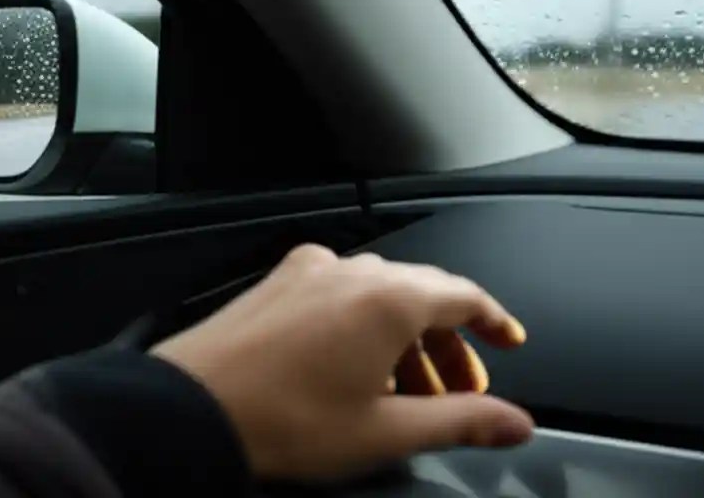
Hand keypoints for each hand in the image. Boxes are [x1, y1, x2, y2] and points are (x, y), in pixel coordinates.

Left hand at [150, 244, 530, 480]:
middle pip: (423, 294)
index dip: (494, 321)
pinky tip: (356, 367)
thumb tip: (516, 423)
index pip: (464, 295)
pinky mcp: (279, 283)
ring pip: (380, 293)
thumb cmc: (282, 423)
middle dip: (449, 342)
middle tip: (461, 390)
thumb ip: (460, 422)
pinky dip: (364, 323)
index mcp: (389, 299)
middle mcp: (352, 272)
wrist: (188, 411)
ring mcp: (310, 272)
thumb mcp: (385, 432)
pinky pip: (340, 291)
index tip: (508, 342)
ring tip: (408, 390)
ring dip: (406, 336)